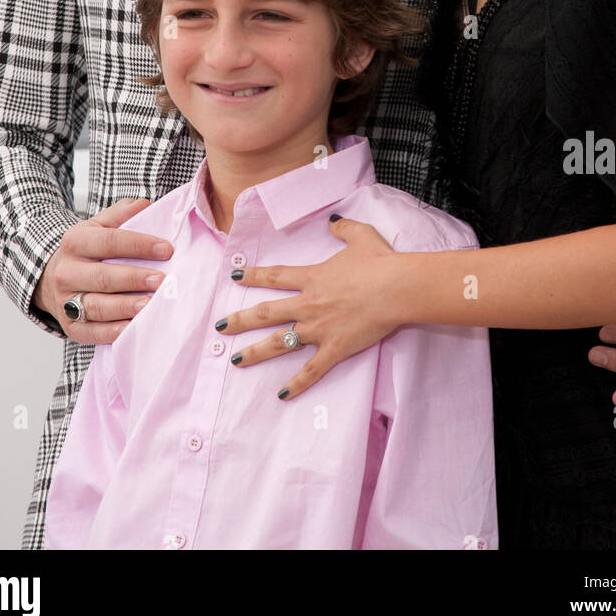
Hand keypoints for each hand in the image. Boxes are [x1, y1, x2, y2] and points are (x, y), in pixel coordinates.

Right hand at [32, 198, 172, 342]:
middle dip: (134, 279)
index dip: (139, 245)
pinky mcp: (70, 326)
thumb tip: (145, 205)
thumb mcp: (99, 225)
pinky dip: (113, 332)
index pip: (109, 241)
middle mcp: (67, 272)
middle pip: (103, 277)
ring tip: (150, 306)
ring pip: (97, 306)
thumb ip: (122, 214)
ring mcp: (66, 301)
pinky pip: (92, 332)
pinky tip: (133, 328)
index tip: (167, 249)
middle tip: (162, 280)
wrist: (53, 276)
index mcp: (75, 241)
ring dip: (125, 307)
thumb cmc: (88, 249)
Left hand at [213, 215, 399, 399]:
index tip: (235, 277)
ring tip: (236, 361)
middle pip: (266, 312)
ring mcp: (319, 328)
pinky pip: (311, 370)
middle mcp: (308, 304)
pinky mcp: (335, 349)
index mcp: (312, 278)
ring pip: (279, 343)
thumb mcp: (360, 236)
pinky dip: (296, 384)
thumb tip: (333, 220)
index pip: (275, 277)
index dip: (253, 276)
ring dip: (255, 352)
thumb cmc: (380, 262)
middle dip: (240, 320)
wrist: (396, 288)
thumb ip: (343, 228)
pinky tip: (281, 395)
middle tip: (219, 328)